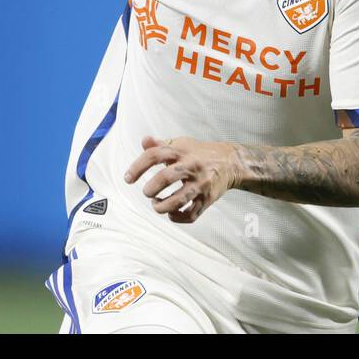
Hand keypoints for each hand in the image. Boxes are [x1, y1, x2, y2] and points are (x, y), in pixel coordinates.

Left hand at [124, 135, 240, 222]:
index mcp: (182, 151)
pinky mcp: (208, 199)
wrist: (231, 162)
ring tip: (156, 204)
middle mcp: (191, 166)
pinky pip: (191, 215)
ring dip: (162, 207)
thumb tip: (144, 141)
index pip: (155, 155)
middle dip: (151, 189)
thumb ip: (161, 144)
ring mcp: (201, 184)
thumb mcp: (182, 144)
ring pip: (179, 200)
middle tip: (147, 192)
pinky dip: (177, 218)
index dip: (137, 166)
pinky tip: (171, 213)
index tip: (128, 179)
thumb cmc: (200, 153)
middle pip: (166, 177)